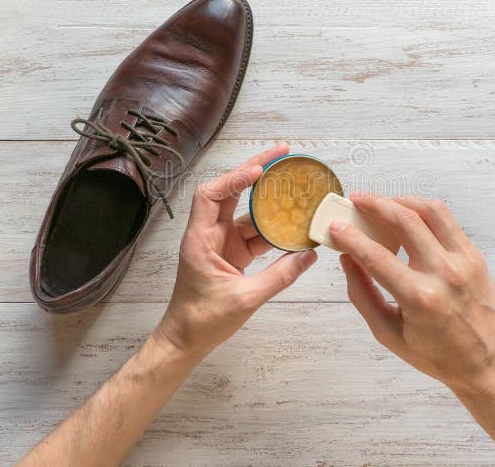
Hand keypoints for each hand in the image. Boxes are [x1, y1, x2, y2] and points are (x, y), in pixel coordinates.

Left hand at [154, 144, 317, 358]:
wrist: (186, 341)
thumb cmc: (202, 320)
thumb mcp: (245, 299)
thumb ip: (280, 276)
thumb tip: (308, 256)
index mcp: (201, 239)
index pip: (211, 195)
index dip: (234, 178)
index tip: (259, 170)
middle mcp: (209, 235)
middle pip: (231, 192)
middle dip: (255, 170)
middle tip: (282, 153)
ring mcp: (221, 244)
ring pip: (247, 214)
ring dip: (268, 201)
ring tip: (294, 184)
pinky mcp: (232, 255)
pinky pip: (255, 235)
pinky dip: (273, 229)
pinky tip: (293, 224)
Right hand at [330, 193, 494, 396]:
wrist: (488, 364)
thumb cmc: (437, 355)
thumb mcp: (388, 334)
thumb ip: (362, 294)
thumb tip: (347, 259)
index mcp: (419, 298)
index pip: (375, 255)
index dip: (351, 237)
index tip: (336, 226)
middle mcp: (444, 274)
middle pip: (404, 220)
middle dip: (374, 204)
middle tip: (356, 200)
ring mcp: (464, 261)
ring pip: (429, 211)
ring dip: (401, 201)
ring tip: (382, 203)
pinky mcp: (475, 256)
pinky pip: (447, 221)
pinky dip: (423, 211)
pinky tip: (408, 215)